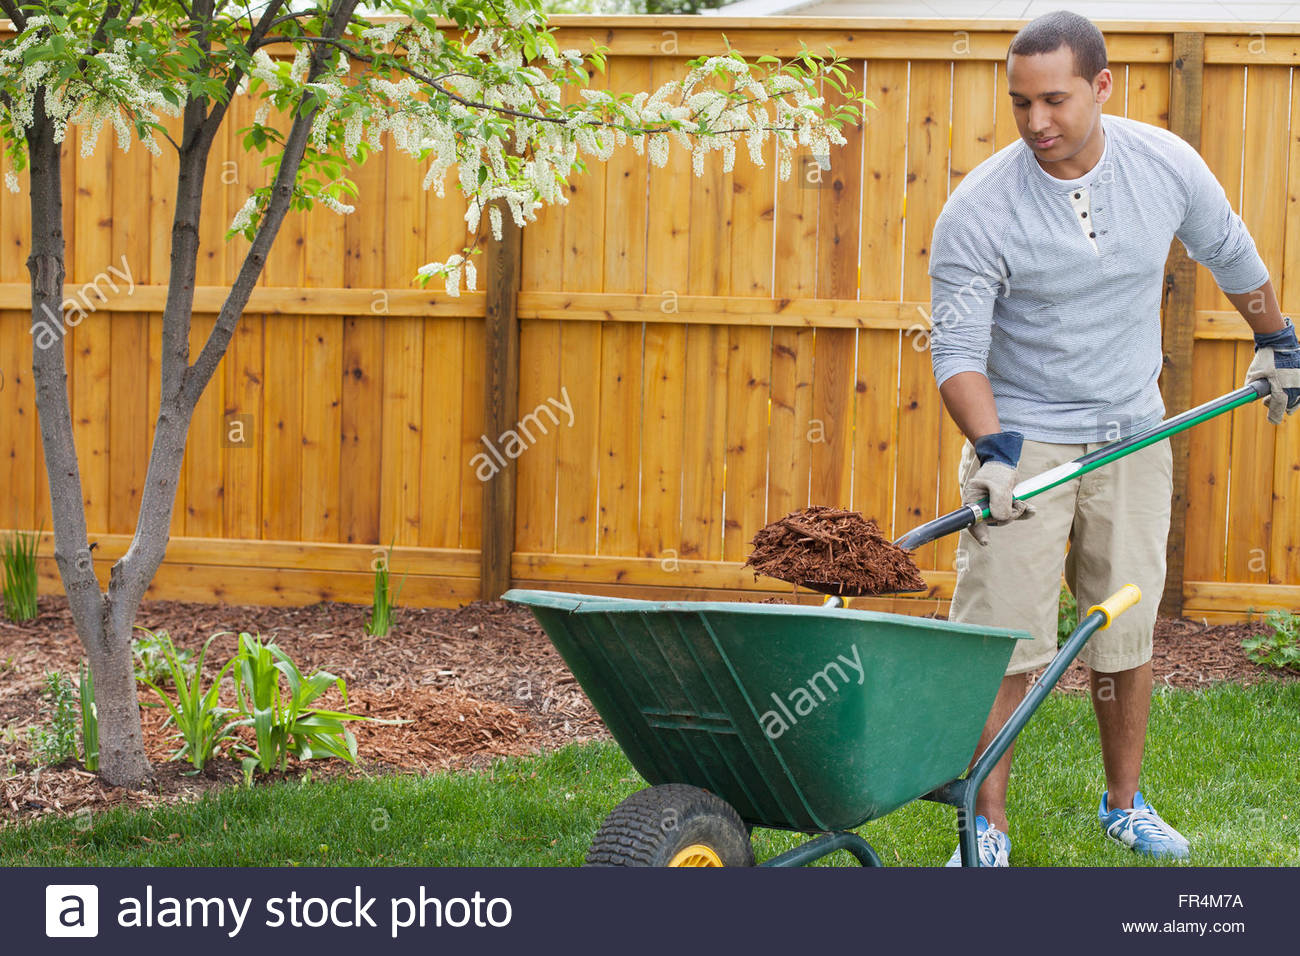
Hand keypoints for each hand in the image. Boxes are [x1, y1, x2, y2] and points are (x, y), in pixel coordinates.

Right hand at [963, 431, 1033, 545]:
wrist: (1004, 464)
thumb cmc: (997, 471)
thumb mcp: (999, 484)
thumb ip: (999, 501)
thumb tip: (1001, 518)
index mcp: (973, 502)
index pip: (973, 520)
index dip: (978, 532)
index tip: (985, 541)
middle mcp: (981, 508)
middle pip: (994, 521)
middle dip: (1008, 515)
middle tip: (1016, 502)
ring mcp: (992, 508)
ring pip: (1006, 519)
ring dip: (1018, 512)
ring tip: (1023, 502)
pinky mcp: (1003, 507)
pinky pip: (1014, 515)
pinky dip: (1023, 512)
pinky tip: (1031, 510)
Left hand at [1245, 318, 1299, 424]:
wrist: (1281, 342)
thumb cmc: (1265, 358)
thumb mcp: (1253, 373)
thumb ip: (1251, 387)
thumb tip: (1249, 398)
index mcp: (1281, 389)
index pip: (1279, 409)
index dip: (1274, 416)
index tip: (1272, 420)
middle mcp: (1295, 387)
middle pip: (1289, 406)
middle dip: (1279, 405)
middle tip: (1268, 399)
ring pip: (1297, 399)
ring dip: (1288, 398)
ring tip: (1277, 389)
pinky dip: (1294, 390)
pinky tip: (1285, 384)